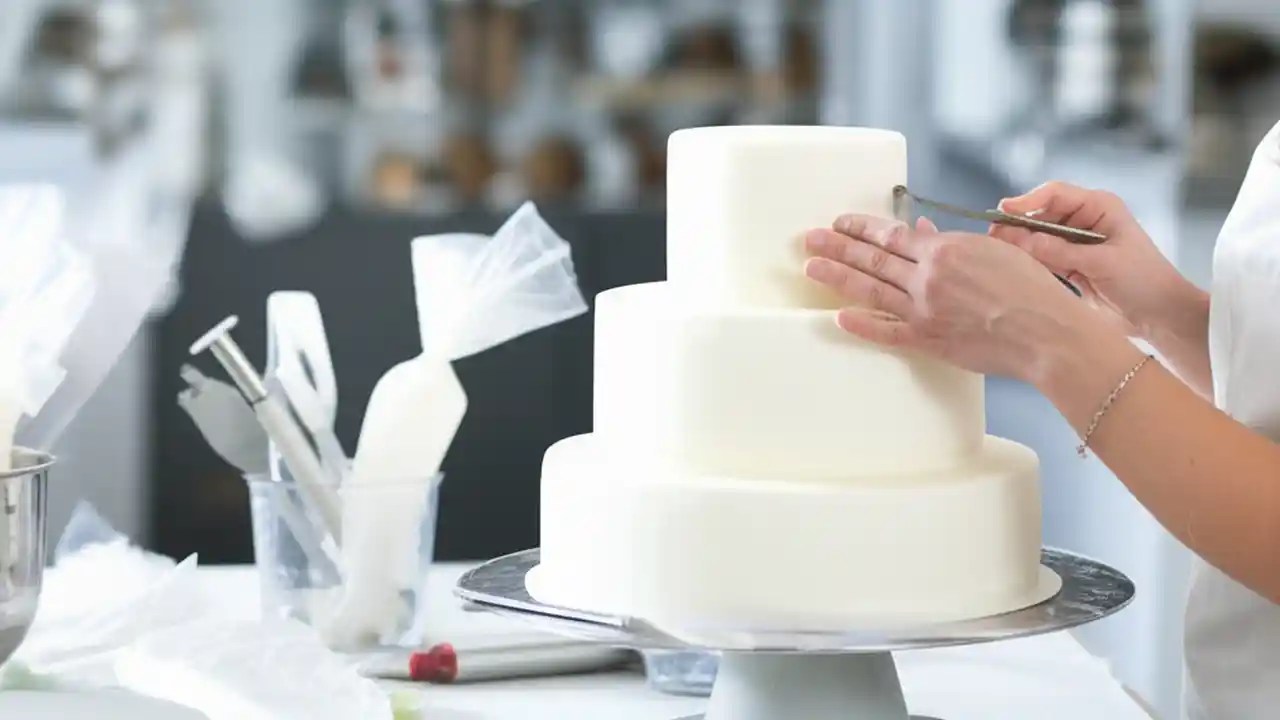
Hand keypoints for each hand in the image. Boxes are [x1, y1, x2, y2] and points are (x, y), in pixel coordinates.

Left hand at [803, 214, 1124, 385]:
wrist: (1047, 332)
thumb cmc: (1030, 289)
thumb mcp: (993, 251)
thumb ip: (949, 243)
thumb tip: (918, 231)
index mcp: (944, 250)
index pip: (891, 234)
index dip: (861, 227)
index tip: (840, 222)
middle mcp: (927, 277)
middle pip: (871, 258)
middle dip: (837, 246)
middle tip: (809, 239)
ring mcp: (924, 310)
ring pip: (870, 290)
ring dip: (837, 277)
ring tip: (811, 268)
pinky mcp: (928, 340)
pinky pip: (887, 332)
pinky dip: (861, 325)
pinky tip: (838, 316)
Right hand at [992, 181, 1194, 339]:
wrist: (1161, 317)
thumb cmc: (1144, 281)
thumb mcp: (1101, 262)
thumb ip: (1059, 251)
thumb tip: (1018, 240)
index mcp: (1100, 207)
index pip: (1055, 194)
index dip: (1027, 201)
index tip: (1003, 211)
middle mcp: (1085, 221)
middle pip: (1040, 215)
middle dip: (1017, 226)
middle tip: (993, 239)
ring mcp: (1075, 244)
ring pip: (1037, 238)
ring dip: (1020, 245)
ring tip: (997, 254)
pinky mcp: (1070, 266)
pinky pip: (1041, 259)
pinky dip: (1028, 262)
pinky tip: (1013, 266)